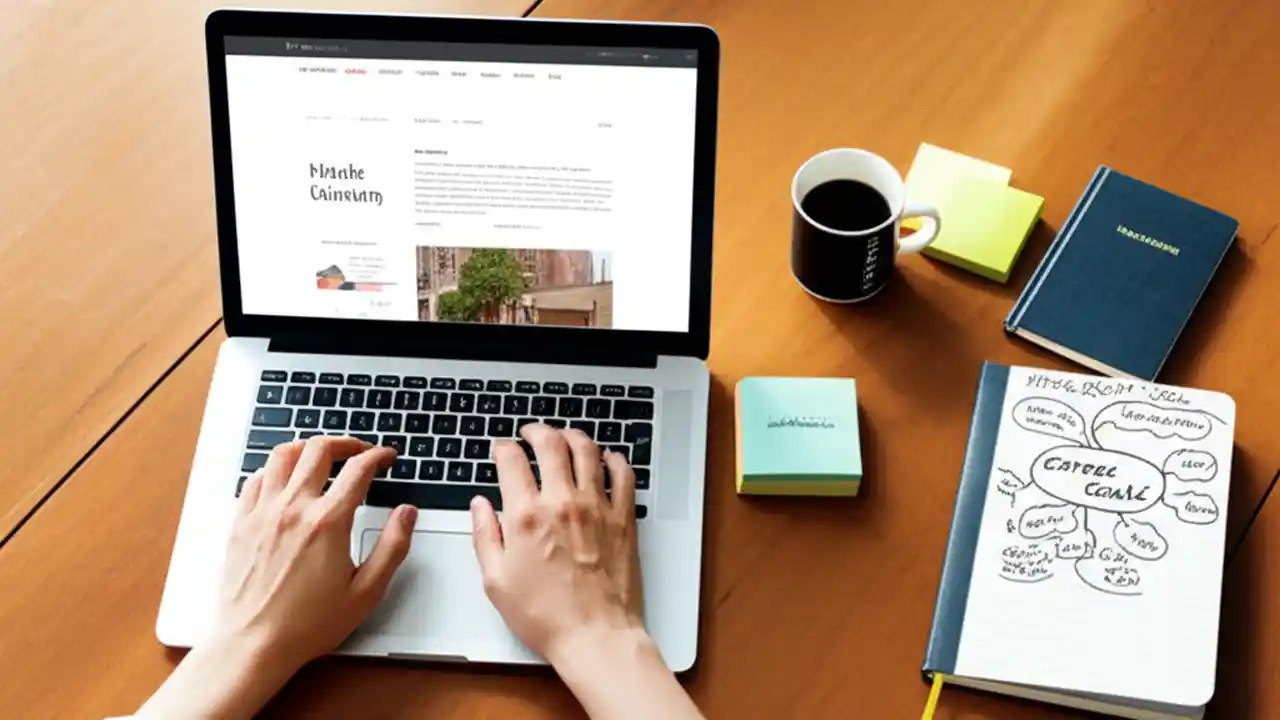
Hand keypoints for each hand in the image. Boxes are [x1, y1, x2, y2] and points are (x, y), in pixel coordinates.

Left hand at [139, 436, 416, 718]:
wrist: (253, 644)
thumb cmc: (307, 625)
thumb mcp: (366, 591)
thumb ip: (392, 547)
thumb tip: (407, 514)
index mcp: (328, 522)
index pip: (359, 469)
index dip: (379, 456)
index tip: (386, 458)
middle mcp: (293, 508)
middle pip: (320, 449)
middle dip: (346, 443)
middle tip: (359, 451)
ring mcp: (263, 512)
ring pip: (283, 455)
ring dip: (307, 447)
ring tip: (322, 455)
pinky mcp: (241, 523)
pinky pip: (256, 478)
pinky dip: (274, 469)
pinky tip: (284, 479)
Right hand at [471, 425, 701, 719]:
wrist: (595, 636)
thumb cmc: (546, 617)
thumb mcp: (496, 581)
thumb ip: (484, 536)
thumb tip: (479, 506)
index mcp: (526, 516)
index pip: (512, 460)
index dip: (503, 447)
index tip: (502, 449)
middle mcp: (562, 503)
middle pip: (550, 443)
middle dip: (536, 431)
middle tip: (531, 432)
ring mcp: (597, 507)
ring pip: (587, 450)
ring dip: (573, 436)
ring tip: (565, 437)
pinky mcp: (623, 518)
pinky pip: (623, 474)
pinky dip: (614, 459)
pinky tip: (607, 459)